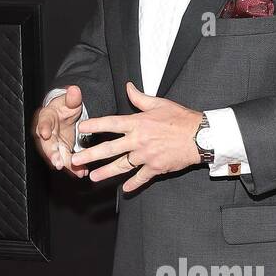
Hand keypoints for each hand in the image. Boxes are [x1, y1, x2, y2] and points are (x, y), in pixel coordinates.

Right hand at [32, 85, 84, 174]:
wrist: (68, 115)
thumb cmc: (66, 106)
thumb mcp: (70, 100)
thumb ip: (72, 97)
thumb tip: (74, 90)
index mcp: (47, 117)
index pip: (43, 122)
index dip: (43, 128)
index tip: (44, 133)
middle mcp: (47, 132)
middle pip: (46, 144)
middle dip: (51, 154)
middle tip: (57, 162)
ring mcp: (54, 143)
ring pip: (57, 155)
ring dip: (65, 164)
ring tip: (75, 171)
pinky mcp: (62, 151)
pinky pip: (67, 160)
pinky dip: (74, 167)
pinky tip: (82, 172)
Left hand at [75, 81, 202, 192]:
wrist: (200, 137)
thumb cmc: (181, 118)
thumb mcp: (160, 104)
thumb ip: (140, 98)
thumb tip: (128, 86)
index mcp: (138, 123)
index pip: (111, 123)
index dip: (95, 126)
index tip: (81, 129)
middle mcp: (139, 140)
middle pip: (110, 148)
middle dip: (90, 155)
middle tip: (75, 160)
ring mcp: (146, 156)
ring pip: (122, 165)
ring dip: (106, 172)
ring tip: (93, 177)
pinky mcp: (156, 167)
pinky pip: (141, 177)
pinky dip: (133, 184)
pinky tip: (124, 190)